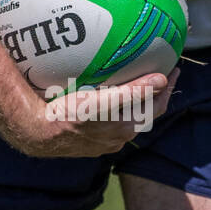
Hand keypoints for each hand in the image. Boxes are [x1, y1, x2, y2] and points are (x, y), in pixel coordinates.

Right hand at [0, 69, 179, 158]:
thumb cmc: (67, 115)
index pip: (157, 107)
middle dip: (155, 93)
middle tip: (161, 72)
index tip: (173, 69)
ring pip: (128, 117)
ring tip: (138, 82)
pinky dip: (117, 106)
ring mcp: (103, 140)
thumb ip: (133, 92)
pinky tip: (108, 95)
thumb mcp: (102, 102)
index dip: (167, 87)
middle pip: (145, 112)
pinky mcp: (89, 139)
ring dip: (136, 100)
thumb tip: (161, 80)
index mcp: (126, 129)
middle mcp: (118, 138)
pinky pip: (110, 119)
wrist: (37, 133)